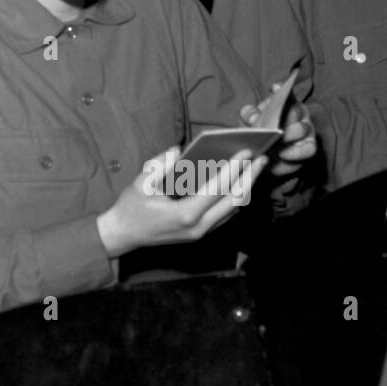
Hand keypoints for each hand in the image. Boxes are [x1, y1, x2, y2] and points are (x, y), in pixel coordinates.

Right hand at [96, 145, 265, 257]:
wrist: (124, 234)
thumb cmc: (131, 207)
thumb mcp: (140, 183)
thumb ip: (160, 165)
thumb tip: (179, 151)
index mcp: (184, 214)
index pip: (217, 189)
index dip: (233, 169)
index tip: (246, 152)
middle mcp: (198, 226)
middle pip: (233, 201)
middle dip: (250, 178)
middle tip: (263, 158)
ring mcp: (202, 232)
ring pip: (233, 209)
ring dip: (246, 188)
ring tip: (256, 168)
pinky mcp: (202, 233)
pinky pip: (226, 215)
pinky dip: (237, 198)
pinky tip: (242, 183)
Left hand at [238, 95, 315, 171]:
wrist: (266, 152)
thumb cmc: (259, 130)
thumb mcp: (248, 120)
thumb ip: (248, 114)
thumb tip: (253, 117)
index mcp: (284, 101)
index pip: (286, 91)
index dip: (281, 89)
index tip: (274, 87)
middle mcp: (298, 112)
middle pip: (295, 111)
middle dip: (282, 119)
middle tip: (269, 127)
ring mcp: (306, 129)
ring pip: (303, 129)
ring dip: (287, 136)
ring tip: (273, 142)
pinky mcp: (309, 146)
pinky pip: (308, 149)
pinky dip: (295, 152)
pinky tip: (282, 154)